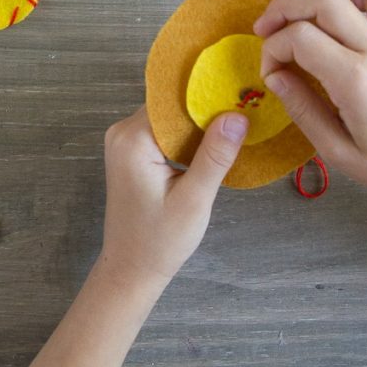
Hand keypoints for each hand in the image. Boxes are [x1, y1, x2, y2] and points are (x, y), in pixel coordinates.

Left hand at [98, 106, 247, 289]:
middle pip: (171, 106)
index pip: (173, 101)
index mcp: (132, 139)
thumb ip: (214, 156)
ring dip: (197, 125)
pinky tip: (211, 146)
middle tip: (244, 111)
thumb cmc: (160, 241)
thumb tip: (237, 116)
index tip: (240, 97)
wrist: (131, 269)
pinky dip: (186, 137)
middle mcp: (122, 133)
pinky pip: (163, 131)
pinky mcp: (131, 152)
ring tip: (233, 127)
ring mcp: (124, 142)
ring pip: (169, 118)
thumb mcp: (194, 199)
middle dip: (204, 111)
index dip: (206, 98)